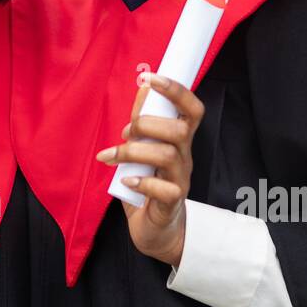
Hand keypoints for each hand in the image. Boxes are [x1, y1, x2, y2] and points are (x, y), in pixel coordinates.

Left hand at [96, 72, 202, 266]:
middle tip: (125, 133)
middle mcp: (184, 157)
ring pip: (168, 155)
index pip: (192, 109)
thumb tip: (142, 87)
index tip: (150, 77)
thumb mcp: (143, 148)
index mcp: (180, 140)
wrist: (156, 229)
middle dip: (147, 124)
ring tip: (114, 156)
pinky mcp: (171, 203)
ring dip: (135, 151)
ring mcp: (181, 180)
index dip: (176, 90)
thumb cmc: (148, 183)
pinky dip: (142, 181)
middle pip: (179, 130)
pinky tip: (125, 180)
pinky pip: (164, 189)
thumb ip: (143, 121)